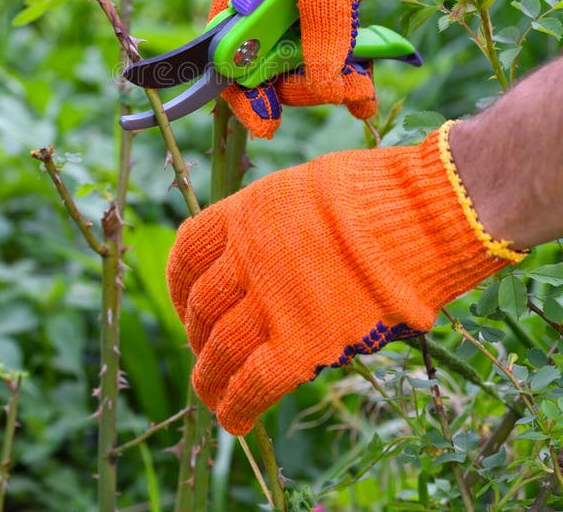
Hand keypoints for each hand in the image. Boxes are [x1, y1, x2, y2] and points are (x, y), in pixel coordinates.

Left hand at [166, 122, 523, 434]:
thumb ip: (276, 220)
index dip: (179, 283)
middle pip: (201, 305)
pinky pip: (255, 383)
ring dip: (209, 377)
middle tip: (204, 351)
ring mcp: (273, 300)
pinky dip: (238, 405)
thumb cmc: (381, 194)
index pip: (189, 251)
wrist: (426, 214)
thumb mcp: (308, 186)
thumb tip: (266, 252)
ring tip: (210, 394)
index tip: (187, 301)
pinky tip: (235, 419)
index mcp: (248, 211)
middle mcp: (249, 255)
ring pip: (219, 349)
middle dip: (197, 334)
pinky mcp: (305, 343)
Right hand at [212, 0, 482, 137]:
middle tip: (341, 95)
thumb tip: (319, 78)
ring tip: (363, 93)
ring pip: (311, 52)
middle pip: (271, 55)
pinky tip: (369, 86)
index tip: (266, 121)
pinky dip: (355, 64)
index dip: (240, 84)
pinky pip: (343, 39)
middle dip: (300, 83)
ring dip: (333, 79)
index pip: (228, 39)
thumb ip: (322, 7)